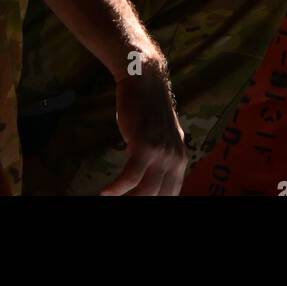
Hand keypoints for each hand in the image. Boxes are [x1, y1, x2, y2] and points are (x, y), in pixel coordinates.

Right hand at [99, 55, 188, 195]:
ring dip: (125, 199)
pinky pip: (130, 177)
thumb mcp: (161, 138)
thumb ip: (161, 159)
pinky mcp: (145, 145)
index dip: (155, 204)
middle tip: (119, 204)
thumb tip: (149, 182)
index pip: (170, 195)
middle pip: (158, 196)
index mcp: (181, 159)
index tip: (135, 204)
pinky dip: (116, 188)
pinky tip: (106, 193)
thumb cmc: (147, 109)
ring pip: (145, 192)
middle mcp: (176, 159)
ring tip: (109, 200)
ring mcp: (161, 153)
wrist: (144, 80)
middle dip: (138, 203)